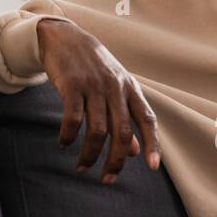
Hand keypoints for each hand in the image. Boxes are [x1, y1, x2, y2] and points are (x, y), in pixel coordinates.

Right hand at [36, 19, 160, 182]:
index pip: (147, 119)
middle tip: (106, 179)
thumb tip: (134, 152)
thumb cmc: (93, 66)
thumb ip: (125, 118)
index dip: (152, 143)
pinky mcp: (72, 85)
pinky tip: (63, 143)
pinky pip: (73, 118)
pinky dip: (68, 136)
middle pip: (121, 131)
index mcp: (130, 88)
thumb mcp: (114, 87)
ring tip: (82, 167)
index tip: (153, 167)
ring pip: (97, 130)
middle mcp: (115, 87)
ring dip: (89, 154)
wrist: (65, 37)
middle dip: (115, 160)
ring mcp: (93, 86)